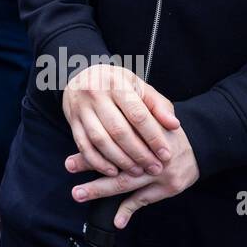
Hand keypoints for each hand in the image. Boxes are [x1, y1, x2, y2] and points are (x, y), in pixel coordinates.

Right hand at [61, 64, 180, 178]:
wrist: (83, 75)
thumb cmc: (117, 83)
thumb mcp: (138, 86)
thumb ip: (157, 104)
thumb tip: (174, 125)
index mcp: (116, 83)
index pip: (137, 114)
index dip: (153, 137)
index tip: (166, 154)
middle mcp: (95, 94)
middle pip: (118, 130)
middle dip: (139, 153)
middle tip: (155, 168)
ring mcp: (81, 108)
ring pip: (100, 140)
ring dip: (120, 160)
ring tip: (137, 171)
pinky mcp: (72, 120)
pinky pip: (83, 145)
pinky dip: (97, 161)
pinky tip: (112, 171)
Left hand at [66, 123, 199, 228]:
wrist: (201, 143)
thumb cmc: (168, 129)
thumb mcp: (154, 112)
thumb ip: (132, 113)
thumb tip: (102, 112)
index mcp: (145, 130)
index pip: (115, 134)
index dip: (94, 140)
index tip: (77, 141)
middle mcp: (151, 153)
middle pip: (117, 159)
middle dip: (90, 164)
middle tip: (69, 165)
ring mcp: (159, 172)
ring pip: (126, 182)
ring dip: (101, 189)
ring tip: (80, 193)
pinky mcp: (167, 187)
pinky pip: (144, 200)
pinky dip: (128, 210)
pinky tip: (117, 221)